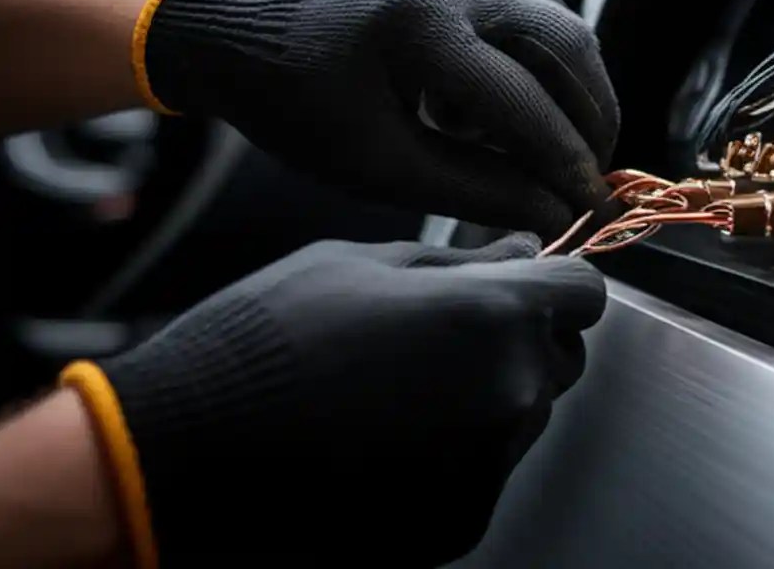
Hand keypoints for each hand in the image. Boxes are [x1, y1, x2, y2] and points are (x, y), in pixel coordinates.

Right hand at [62, 234, 606, 565]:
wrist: (189, 446)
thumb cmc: (268, 338)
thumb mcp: (362, 264)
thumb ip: (460, 261)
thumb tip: (518, 254)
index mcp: (493, 317)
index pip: (584, 292)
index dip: (555, 280)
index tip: (525, 282)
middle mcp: (508, 394)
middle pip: (560, 355)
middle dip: (522, 336)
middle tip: (446, 332)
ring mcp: (488, 465)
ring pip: (524, 414)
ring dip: (488, 395)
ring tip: (403, 387)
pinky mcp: (460, 519)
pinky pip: (486, 469)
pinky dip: (456, 451)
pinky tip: (389, 437)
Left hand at [141, 0, 619, 236]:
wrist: (235, 34)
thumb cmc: (291, 105)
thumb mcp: (376, 165)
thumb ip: (472, 191)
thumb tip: (551, 215)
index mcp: (420, 28)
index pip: (524, 102)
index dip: (567, 164)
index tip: (592, 211)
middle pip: (567, 44)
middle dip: (592, 119)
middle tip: (589, 179)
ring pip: (559, 25)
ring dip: (575, 91)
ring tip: (560, 151)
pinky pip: (531, 17)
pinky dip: (543, 69)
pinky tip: (514, 114)